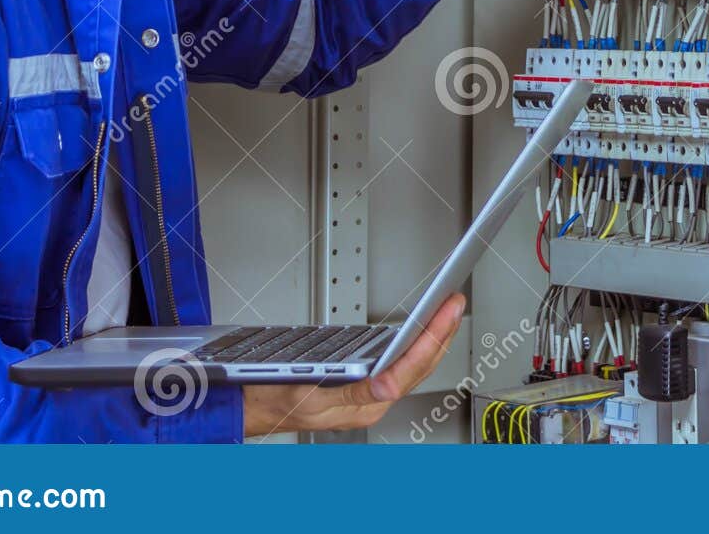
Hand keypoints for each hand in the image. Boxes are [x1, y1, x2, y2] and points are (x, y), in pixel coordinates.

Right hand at [242, 293, 464, 437]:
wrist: (253, 406)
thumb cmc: (275, 401)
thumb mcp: (308, 396)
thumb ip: (350, 393)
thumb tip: (385, 386)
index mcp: (363, 407)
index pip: (407, 371)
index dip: (430, 341)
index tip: (445, 315)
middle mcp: (372, 404)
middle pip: (418, 367)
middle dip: (442, 333)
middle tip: (455, 302)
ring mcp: (370, 396)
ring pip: (414, 366)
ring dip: (434, 336)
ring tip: (448, 310)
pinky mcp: (365, 385)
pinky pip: (400, 364)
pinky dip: (416, 343)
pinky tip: (422, 330)